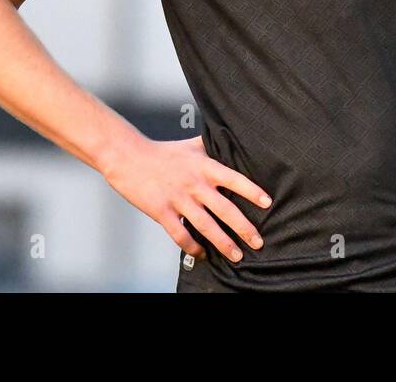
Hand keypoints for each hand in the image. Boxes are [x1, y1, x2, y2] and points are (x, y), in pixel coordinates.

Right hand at [103, 135, 271, 262]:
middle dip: (244, 228)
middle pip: (225, 209)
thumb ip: (212, 146)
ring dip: (223, 243)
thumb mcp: (191, 145)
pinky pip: (180, 235)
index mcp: (204, 166)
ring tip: (236, 255)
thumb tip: (231, 140)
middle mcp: (194, 183)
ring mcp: (178, 199)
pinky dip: (192, 247)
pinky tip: (201, 253)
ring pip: (206, 226)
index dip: (252, 191)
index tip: (267, 203)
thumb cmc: (162, 152)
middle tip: (258, 242)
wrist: (128, 157)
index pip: (234, 179)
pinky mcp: (162, 211)